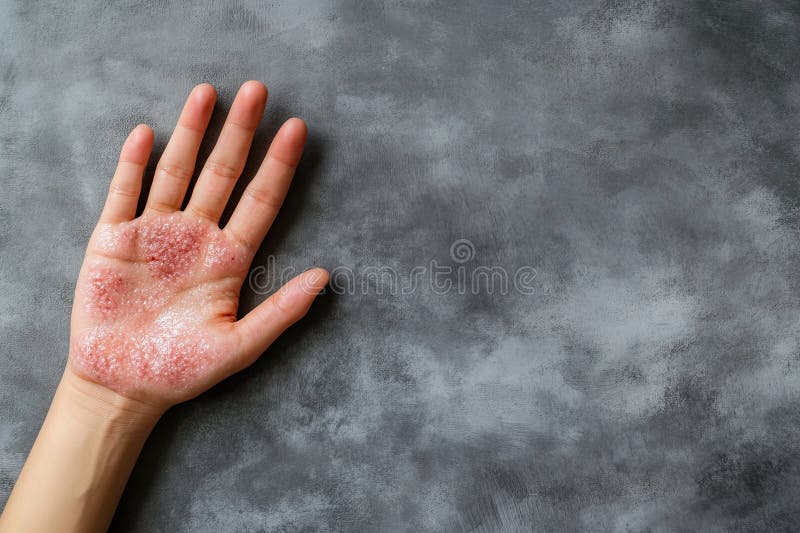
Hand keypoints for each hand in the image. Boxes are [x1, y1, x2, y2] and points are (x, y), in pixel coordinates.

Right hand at [68, 81, 327, 409]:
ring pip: (176, 171)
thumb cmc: (183, 370)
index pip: (261, 200)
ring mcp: (154, 232)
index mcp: (230, 258)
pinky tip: (148, 133)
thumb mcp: (239, 345)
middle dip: (240, 132)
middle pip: (223, 173)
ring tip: (208, 93)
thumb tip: (326, 276)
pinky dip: (134, 164)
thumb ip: (282, 311)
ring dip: (191, 132)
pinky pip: (123, 193)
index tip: (298, 128)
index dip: (279, 164)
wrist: (123, 387)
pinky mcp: (112, 239)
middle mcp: (196, 236)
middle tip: (258, 90)